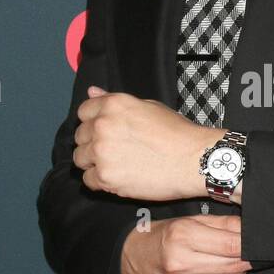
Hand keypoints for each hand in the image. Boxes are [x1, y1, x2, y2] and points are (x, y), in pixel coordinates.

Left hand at [73, 86, 222, 200]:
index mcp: (113, 105)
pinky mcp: (105, 177)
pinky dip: (100, 181)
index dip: (93, 122)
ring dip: (93, 162)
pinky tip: (118, 177)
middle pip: (80, 137)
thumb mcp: (148, 106)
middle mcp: (102, 126)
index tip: (104, 131)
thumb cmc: (177, 133)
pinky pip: (88, 180)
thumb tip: (92, 92)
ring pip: (79, 159)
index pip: (83, 112)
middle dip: (92, 143)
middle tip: (113, 151)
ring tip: (115, 165)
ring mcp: (102, 152)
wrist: (194, 160)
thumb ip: (115, 101)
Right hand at [121, 214, 251, 273]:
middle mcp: (182, 264)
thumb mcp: (190, 221)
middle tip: (242, 251)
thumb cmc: (163, 237)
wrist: (133, 259)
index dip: (248, 244)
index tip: (253, 241)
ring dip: (237, 272)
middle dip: (244, 257)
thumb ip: (223, 223)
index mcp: (183, 237)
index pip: (232, 245)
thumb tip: (250, 229)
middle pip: (234, 265)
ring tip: (227, 262)